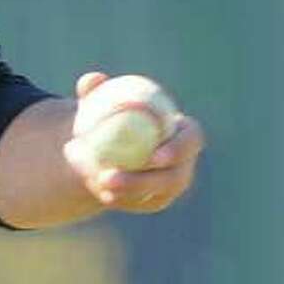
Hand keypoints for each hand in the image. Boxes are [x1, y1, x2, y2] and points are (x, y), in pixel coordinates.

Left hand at [63, 71, 204, 212]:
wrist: (112, 142)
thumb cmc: (116, 113)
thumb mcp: (104, 99)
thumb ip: (97, 90)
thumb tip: (91, 81)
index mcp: (184, 132)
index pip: (191, 140)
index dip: (179, 149)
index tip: (154, 155)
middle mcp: (185, 161)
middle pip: (174, 177)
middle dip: (148, 180)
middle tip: (112, 176)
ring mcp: (172, 184)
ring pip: (155, 193)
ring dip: (127, 190)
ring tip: (100, 182)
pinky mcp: (156, 199)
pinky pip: (138, 202)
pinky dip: (119, 196)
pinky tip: (98, 191)